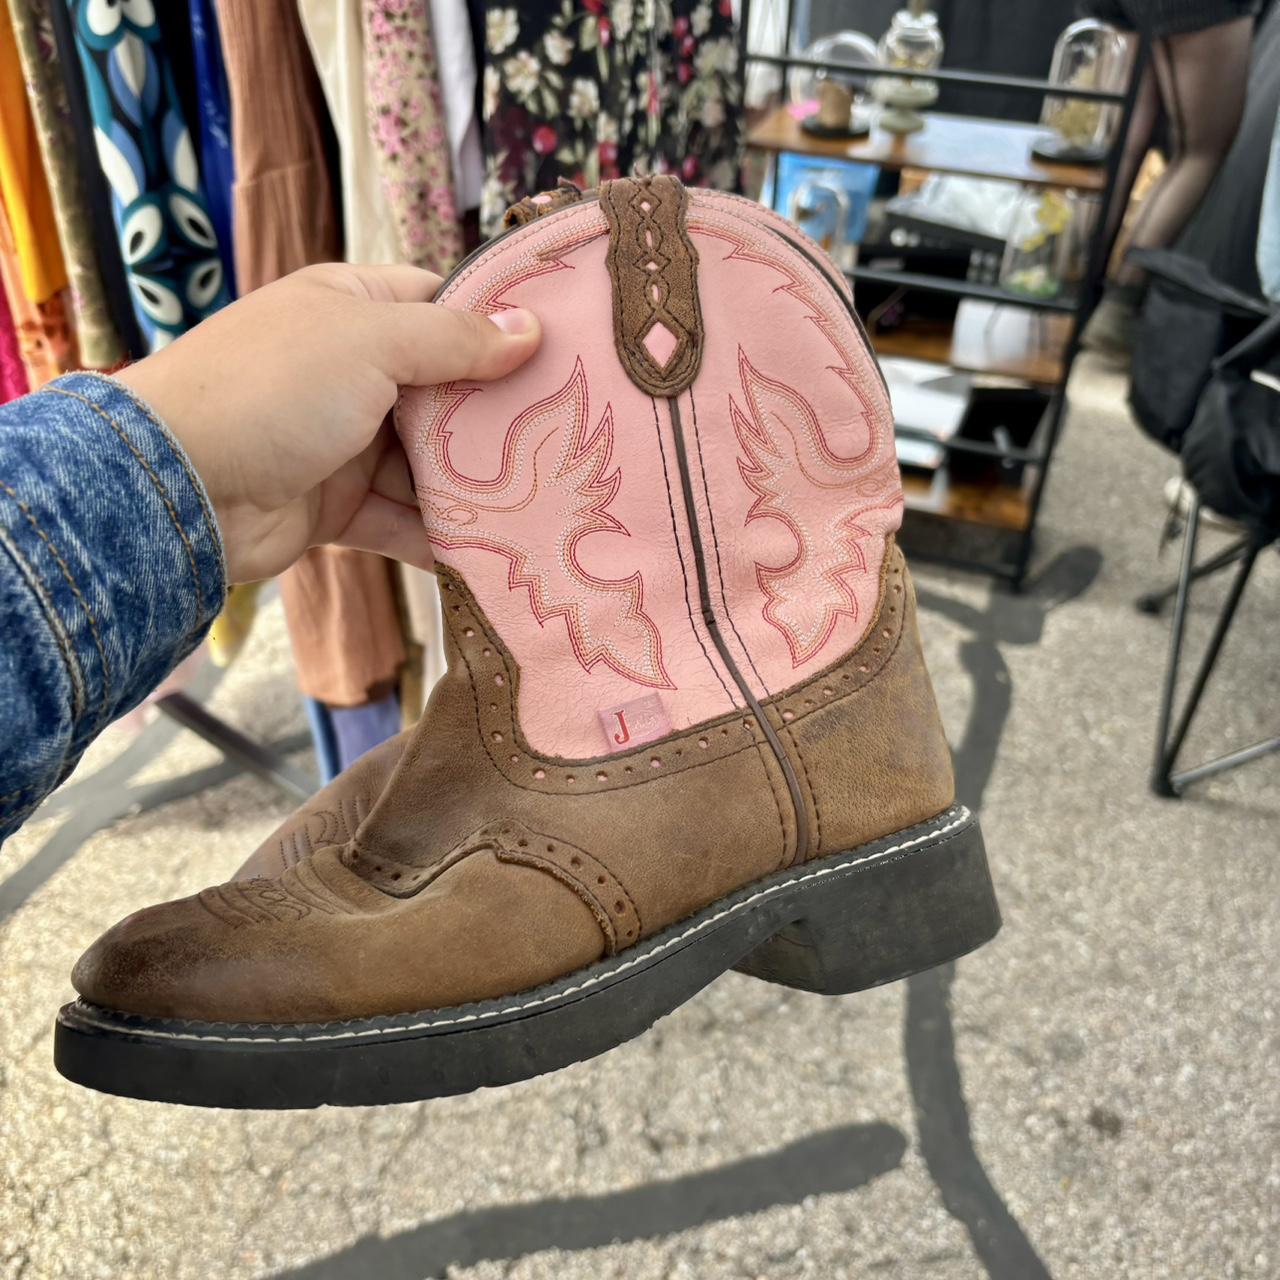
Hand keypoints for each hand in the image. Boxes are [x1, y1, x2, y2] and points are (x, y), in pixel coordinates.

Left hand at [116, 264, 540, 583]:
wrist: (177, 487)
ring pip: (428, 464)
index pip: (440, 306)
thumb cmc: (271, 389)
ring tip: (541, 505)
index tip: (561, 355)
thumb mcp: (372, 344)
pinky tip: (489, 551)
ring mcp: (343, 441)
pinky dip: (438, 535)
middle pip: (445, 393)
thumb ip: (455, 340)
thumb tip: (530, 328)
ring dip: (474, 487)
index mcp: (351, 310)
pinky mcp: (336, 505)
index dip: (496, 326)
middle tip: (566, 439)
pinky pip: (400, 518)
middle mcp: (351, 371)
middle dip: (496, 420)